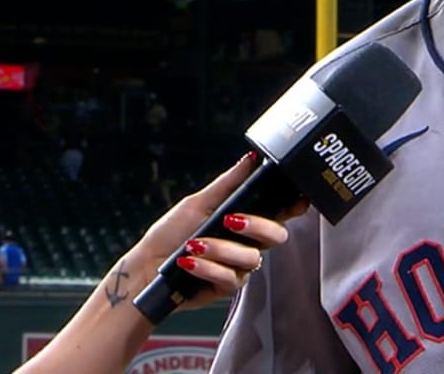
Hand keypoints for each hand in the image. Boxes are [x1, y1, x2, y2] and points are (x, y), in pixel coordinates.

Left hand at [123, 153, 302, 309]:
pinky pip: (231, 278)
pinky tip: (189, 262)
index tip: (295, 199)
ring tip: (194, 244)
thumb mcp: (197, 203)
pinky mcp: (226, 286)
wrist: (148, 267)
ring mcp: (238, 266)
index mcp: (244, 219)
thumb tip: (251, 158)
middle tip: (231, 220)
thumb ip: (228, 184)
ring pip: (252, 258)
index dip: (293, 206)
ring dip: (220, 249)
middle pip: (277, 235)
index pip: (279, 212)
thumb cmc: (170, 233)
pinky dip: (208, 267)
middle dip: (257, 226)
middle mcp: (246, 242)